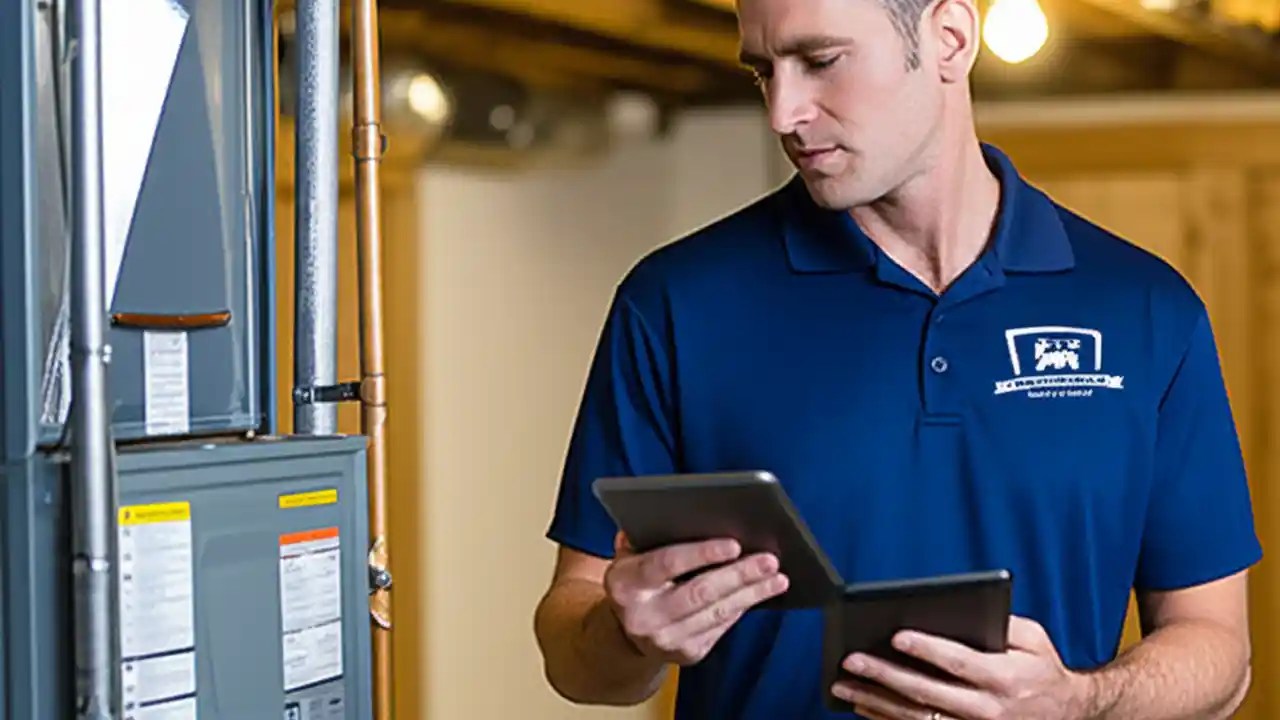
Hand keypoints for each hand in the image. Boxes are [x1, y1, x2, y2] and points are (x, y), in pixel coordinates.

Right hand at [602, 531, 788, 665]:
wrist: (627, 630)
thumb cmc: (637, 580)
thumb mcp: (631, 556)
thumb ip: (651, 536)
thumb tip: (691, 513)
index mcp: (626, 584)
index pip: (666, 563)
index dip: (702, 553)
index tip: (734, 544)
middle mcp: (643, 616)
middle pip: (700, 592)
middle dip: (739, 574)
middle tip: (769, 559)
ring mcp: (665, 639)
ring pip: (717, 613)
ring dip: (751, 593)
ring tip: (777, 577)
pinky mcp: (686, 654)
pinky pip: (721, 627)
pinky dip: (742, 607)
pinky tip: (759, 593)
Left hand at [831, 616, 1093, 719]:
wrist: (1067, 715)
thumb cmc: (1041, 670)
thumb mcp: (1033, 639)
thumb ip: (1001, 623)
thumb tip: (960, 610)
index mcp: (1005, 677)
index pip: (959, 662)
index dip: (927, 649)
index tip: (896, 636)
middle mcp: (988, 709)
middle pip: (928, 694)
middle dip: (885, 676)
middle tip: (853, 660)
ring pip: (917, 719)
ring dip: (876, 702)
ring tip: (844, 686)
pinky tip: (863, 706)